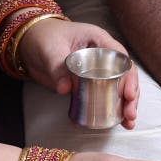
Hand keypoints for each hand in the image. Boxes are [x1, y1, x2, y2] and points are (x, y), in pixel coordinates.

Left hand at [19, 19, 139, 128]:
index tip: (128, 94)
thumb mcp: (49, 49)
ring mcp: (97, 71)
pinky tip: (114, 123)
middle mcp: (103, 56)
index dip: (129, 76)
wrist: (28, 45)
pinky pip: (102, 97)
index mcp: (99, 41)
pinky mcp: (89, 84)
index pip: (121, 59)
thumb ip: (57, 67)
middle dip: (131, 97)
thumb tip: (65, 89)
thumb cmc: (42, 38)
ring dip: (124, 106)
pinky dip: (109, 110)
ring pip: (118, 89)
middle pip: (125, 76)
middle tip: (129, 114)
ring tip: (128, 123)